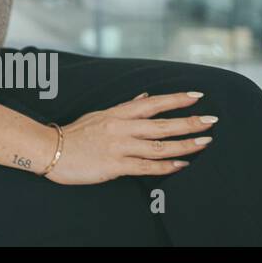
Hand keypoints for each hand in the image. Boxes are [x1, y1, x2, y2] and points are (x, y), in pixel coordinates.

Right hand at [42, 91, 215, 184]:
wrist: (49, 150)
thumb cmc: (74, 134)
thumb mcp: (99, 115)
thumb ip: (125, 108)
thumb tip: (145, 97)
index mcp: (117, 113)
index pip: (152, 103)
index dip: (176, 99)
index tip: (197, 96)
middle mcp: (120, 127)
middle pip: (161, 124)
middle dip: (189, 122)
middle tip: (212, 120)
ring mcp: (118, 147)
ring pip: (159, 146)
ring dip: (184, 144)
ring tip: (204, 142)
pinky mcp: (114, 165)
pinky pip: (146, 166)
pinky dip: (166, 166)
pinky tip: (182, 165)